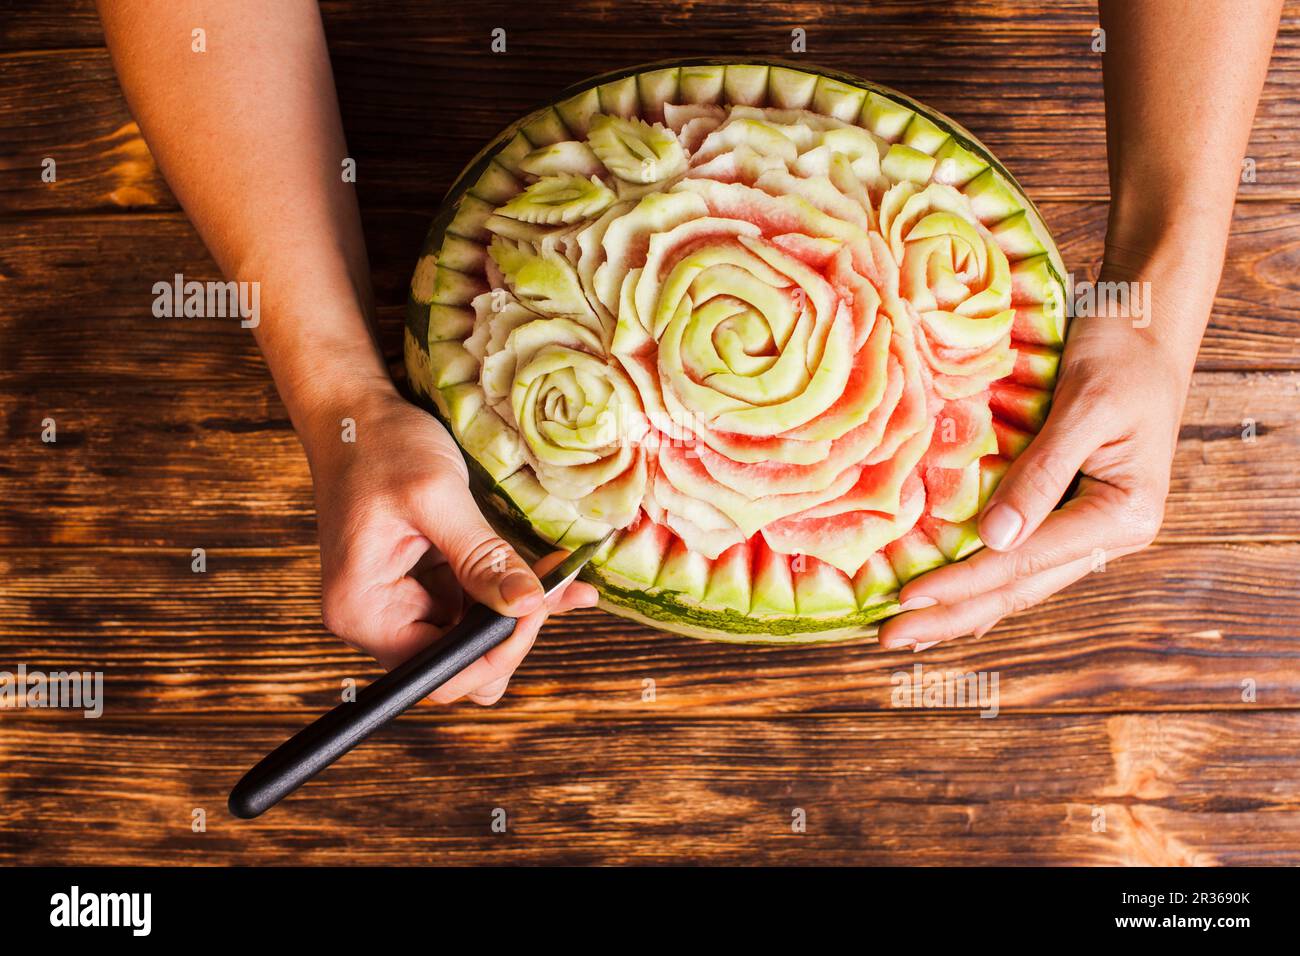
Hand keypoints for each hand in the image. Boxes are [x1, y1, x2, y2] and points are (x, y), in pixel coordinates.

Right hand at [306, 386, 597, 703]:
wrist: (356, 416)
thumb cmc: (382, 447)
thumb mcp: (436, 497)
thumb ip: (482, 557)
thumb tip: (526, 605)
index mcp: (364, 611)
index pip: (436, 673)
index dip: (493, 654)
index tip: (535, 609)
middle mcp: (377, 621)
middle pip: (458, 667)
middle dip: (510, 635)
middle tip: (550, 589)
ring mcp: (402, 605)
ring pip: (474, 640)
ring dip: (518, 614)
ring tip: (559, 577)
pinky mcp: (425, 587)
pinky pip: (475, 608)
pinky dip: (510, 592)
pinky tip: (550, 572)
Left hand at [879, 264, 1196, 650]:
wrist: (1149, 325)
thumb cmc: (1120, 355)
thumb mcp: (1083, 408)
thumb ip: (1040, 474)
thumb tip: (994, 541)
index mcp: (1123, 514)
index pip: (1025, 560)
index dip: (963, 582)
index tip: (908, 599)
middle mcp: (1111, 534)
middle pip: (1019, 587)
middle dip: (954, 614)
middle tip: (890, 638)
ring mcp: (1092, 529)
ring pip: (1018, 582)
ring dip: (964, 607)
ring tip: (909, 631)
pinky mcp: (1071, 513)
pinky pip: (1021, 557)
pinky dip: (982, 580)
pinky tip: (950, 602)